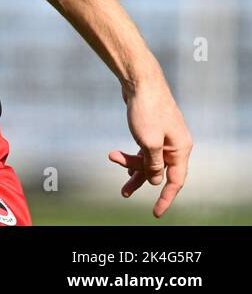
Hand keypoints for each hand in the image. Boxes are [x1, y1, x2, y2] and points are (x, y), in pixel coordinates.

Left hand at [108, 76, 192, 217]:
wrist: (140, 80)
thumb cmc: (147, 109)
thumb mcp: (148, 142)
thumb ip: (153, 164)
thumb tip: (156, 180)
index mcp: (180, 149)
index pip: (176, 181)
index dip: (166, 198)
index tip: (156, 212)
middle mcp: (175, 145)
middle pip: (159, 170)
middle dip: (140, 180)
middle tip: (123, 193)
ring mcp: (163, 137)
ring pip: (148, 159)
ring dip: (130, 164)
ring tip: (113, 161)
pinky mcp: (152, 130)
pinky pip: (143, 149)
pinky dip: (131, 153)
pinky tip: (118, 157)